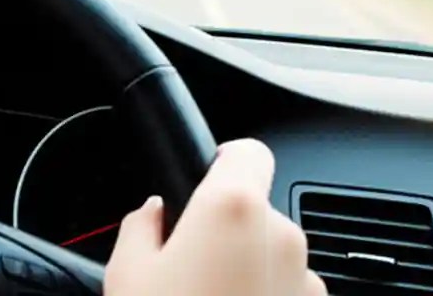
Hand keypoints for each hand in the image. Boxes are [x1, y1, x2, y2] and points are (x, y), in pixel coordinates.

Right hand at [105, 139, 324, 295]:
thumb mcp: (127, 274)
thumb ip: (141, 227)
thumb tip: (151, 218)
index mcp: (234, 209)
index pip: (247, 151)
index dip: (222, 161)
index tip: (203, 178)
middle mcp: (282, 238)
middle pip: (254, 210)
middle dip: (224, 229)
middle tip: (184, 267)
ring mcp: (306, 282)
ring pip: (271, 256)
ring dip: (247, 269)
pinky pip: (286, 291)